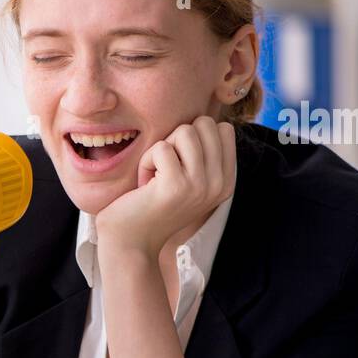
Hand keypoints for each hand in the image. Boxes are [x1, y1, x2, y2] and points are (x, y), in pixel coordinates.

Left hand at [92, 116, 235, 260]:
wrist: (131, 242)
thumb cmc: (153, 203)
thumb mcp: (189, 179)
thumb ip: (203, 152)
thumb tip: (206, 116)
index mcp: (226, 181)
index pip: (222, 129)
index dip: (193, 136)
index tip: (180, 164)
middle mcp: (219, 184)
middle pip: (204, 124)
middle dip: (177, 138)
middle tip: (165, 168)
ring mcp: (200, 186)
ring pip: (184, 131)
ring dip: (161, 149)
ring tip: (155, 176)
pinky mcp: (176, 186)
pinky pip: (160, 148)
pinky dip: (146, 162)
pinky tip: (144, 186)